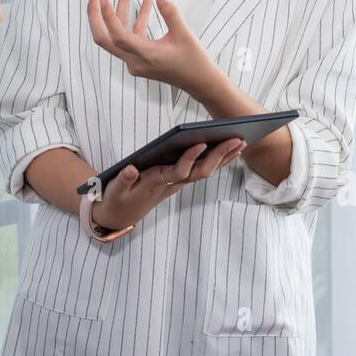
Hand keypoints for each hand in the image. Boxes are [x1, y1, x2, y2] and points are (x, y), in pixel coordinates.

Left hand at [87, 0, 218, 94]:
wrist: (200, 83)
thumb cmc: (194, 61)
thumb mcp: (184, 35)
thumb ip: (170, 13)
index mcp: (146, 56)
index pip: (118, 36)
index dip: (108, 16)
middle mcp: (135, 61)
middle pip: (104, 39)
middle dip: (96, 15)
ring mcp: (135, 62)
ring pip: (118, 34)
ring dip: (121, 10)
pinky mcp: (139, 59)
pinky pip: (130, 37)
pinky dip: (134, 19)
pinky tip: (145, 0)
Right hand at [90, 139, 245, 228]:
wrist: (120, 216)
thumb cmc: (117, 199)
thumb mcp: (114, 190)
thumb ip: (122, 180)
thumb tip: (129, 169)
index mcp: (155, 183)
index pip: (178, 172)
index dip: (190, 158)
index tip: (201, 143)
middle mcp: (170, 184)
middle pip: (199, 172)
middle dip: (218, 156)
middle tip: (236, 140)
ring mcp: (176, 184)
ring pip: (204, 172)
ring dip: (223, 159)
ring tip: (240, 142)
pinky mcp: (178, 181)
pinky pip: (200, 171)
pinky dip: (216, 162)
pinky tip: (228, 152)